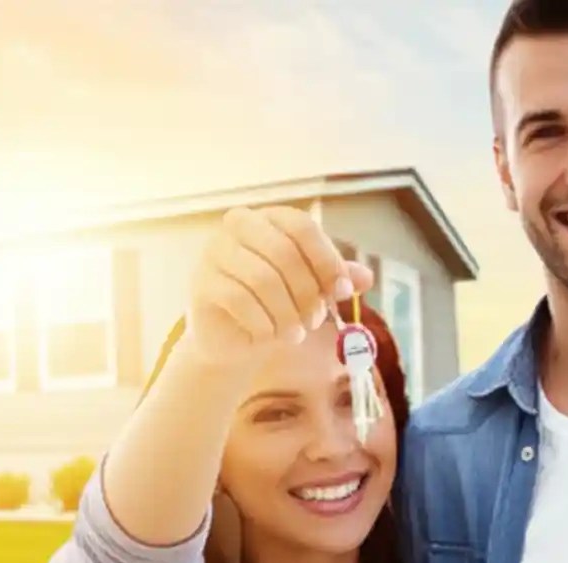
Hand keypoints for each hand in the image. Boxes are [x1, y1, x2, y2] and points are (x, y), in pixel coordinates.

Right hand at [183, 205, 373, 367]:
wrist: (233, 340)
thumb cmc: (274, 306)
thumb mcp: (310, 290)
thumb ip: (335, 279)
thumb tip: (366, 277)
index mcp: (268, 218)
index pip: (302, 226)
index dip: (326, 259)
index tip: (342, 292)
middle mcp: (237, 226)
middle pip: (284, 251)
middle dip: (307, 292)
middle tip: (316, 320)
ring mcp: (214, 252)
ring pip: (263, 279)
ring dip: (286, 312)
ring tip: (295, 333)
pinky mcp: (201, 283)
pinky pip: (239, 300)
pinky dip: (263, 323)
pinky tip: (269, 335)